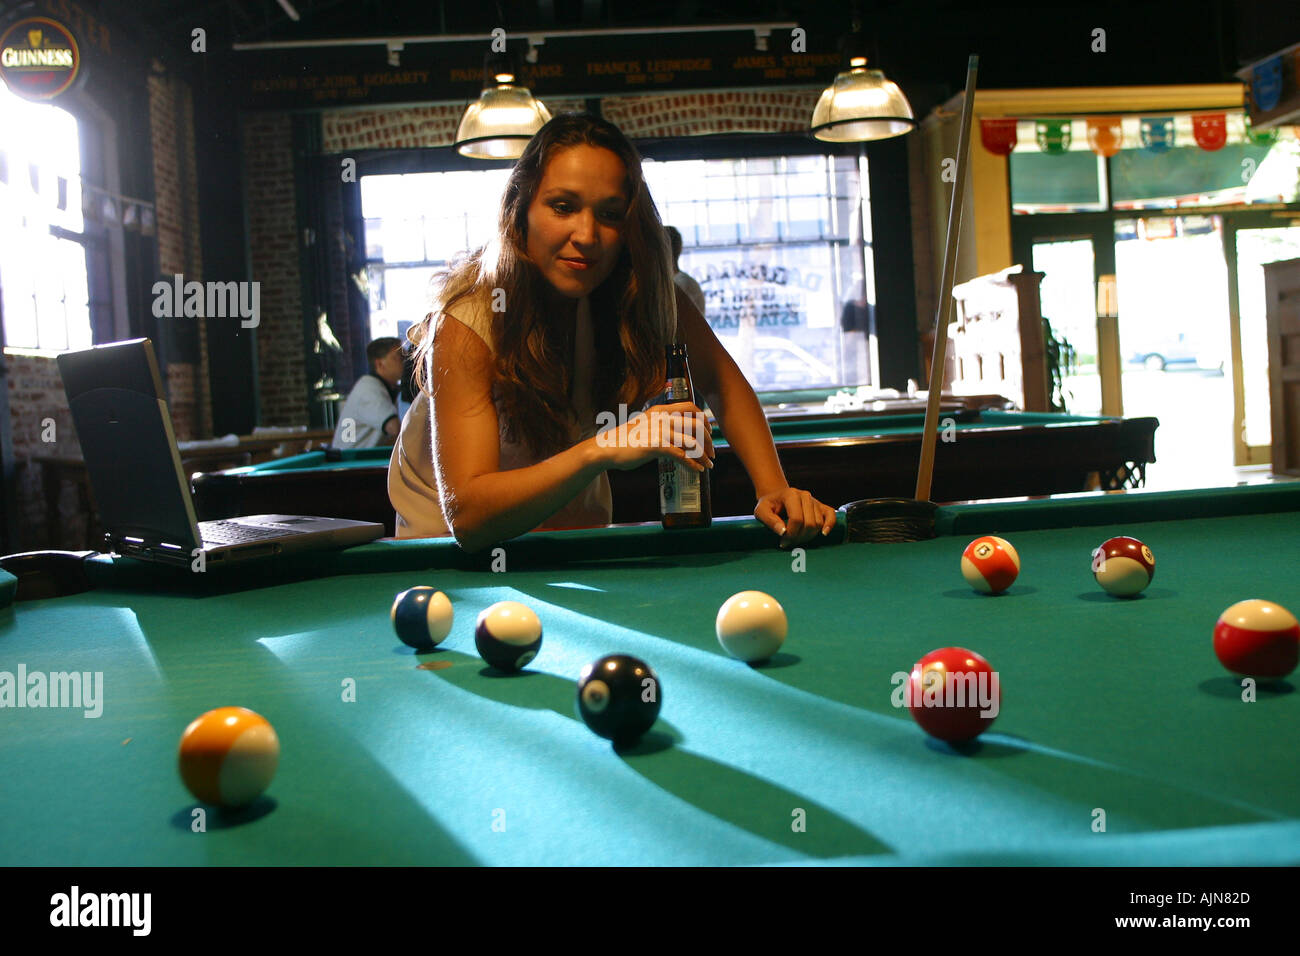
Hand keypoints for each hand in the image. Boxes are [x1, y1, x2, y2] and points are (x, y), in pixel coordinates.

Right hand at [594, 401, 714, 472]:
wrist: (606, 448)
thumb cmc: (625, 439)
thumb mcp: (646, 425)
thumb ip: (662, 426)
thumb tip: (679, 436)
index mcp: (661, 409)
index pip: (691, 407)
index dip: (704, 420)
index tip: (709, 432)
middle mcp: (662, 417)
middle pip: (696, 424)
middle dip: (708, 440)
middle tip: (712, 453)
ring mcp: (659, 430)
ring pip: (692, 442)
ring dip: (704, 455)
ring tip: (709, 465)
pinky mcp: (656, 445)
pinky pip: (681, 455)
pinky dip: (692, 464)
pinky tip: (697, 470)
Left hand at [754, 487, 836, 548]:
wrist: (776, 497)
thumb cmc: (768, 505)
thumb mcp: (761, 512)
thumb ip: (769, 521)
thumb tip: (783, 532)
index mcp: (791, 495)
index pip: (797, 519)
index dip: (791, 534)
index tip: (783, 542)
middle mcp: (805, 496)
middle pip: (809, 523)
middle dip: (799, 537)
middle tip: (789, 542)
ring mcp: (815, 500)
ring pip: (818, 523)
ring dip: (809, 536)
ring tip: (796, 539)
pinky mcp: (821, 506)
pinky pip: (831, 515)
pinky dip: (829, 525)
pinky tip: (824, 533)